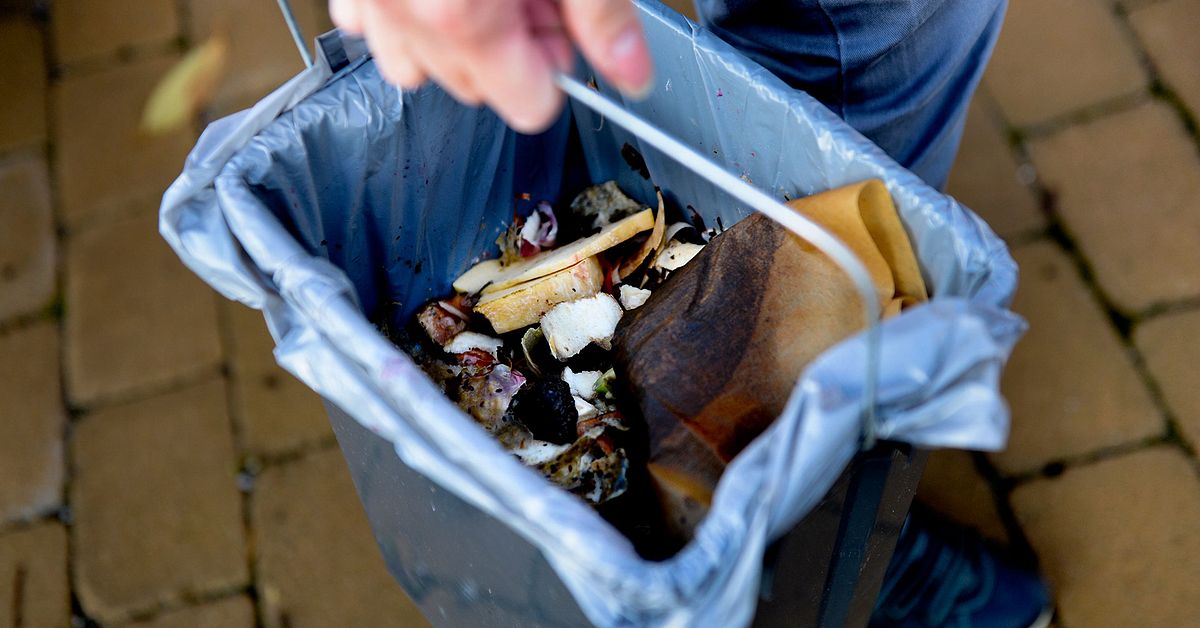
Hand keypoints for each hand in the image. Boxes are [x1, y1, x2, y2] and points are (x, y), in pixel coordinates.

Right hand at [330, 0, 653, 132]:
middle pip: (478, 89)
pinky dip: (404, 16)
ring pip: (416, 66)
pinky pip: (370, 25)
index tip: (565, 31)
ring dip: (455, 42)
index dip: (557, 69)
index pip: (527, 106)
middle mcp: (403, 16)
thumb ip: (603, 20)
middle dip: (514, 53)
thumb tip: (633, 78)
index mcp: (460, 18)